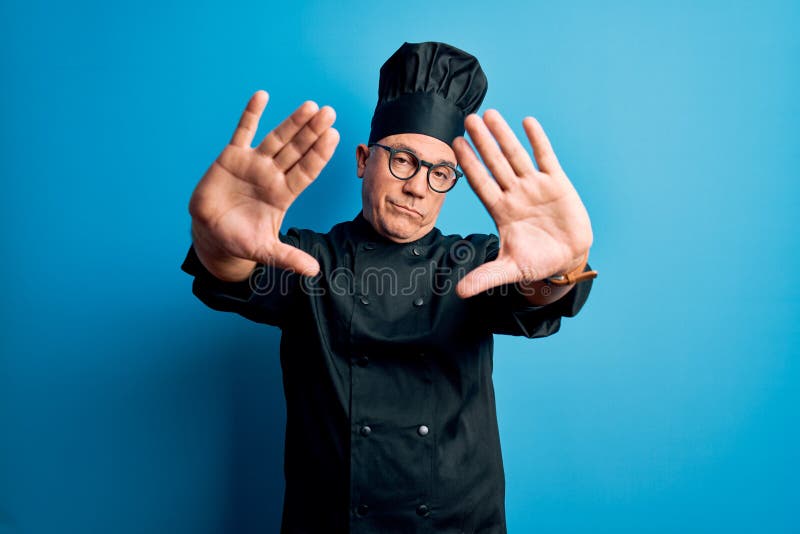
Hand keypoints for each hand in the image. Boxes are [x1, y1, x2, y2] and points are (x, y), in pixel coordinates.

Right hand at [189, 90, 338, 278]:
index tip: (334, 137)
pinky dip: (250, 114)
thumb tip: (315, 272)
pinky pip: (243, 132)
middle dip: (312, 132)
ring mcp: (253, 164)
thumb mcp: (266, 251)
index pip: (306, 171)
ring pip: (277, 139)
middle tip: (329, 113)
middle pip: (297, 150)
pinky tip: (262, 95)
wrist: (212, 234)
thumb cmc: (241, 240)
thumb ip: (289, 258)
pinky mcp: (231, 158)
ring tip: (310, 105)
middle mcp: (272, 175)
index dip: (319, 155)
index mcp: (283, 194)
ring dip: (292, 122)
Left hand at [452, 110, 592, 298]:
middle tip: (468, 119)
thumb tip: (459, 292)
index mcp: (500, 210)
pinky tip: (528, 122)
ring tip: (490, 114)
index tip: (454, 145)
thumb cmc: (536, 262)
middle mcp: (514, 194)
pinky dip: (537, 141)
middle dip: (481, 142)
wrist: (567, 259)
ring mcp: (535, 186)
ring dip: (504, 136)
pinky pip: (545, 158)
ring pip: (515, 156)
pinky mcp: (557, 184)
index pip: (480, 182)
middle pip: (494, 163)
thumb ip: (485, 276)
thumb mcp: (509, 270)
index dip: (468, 164)